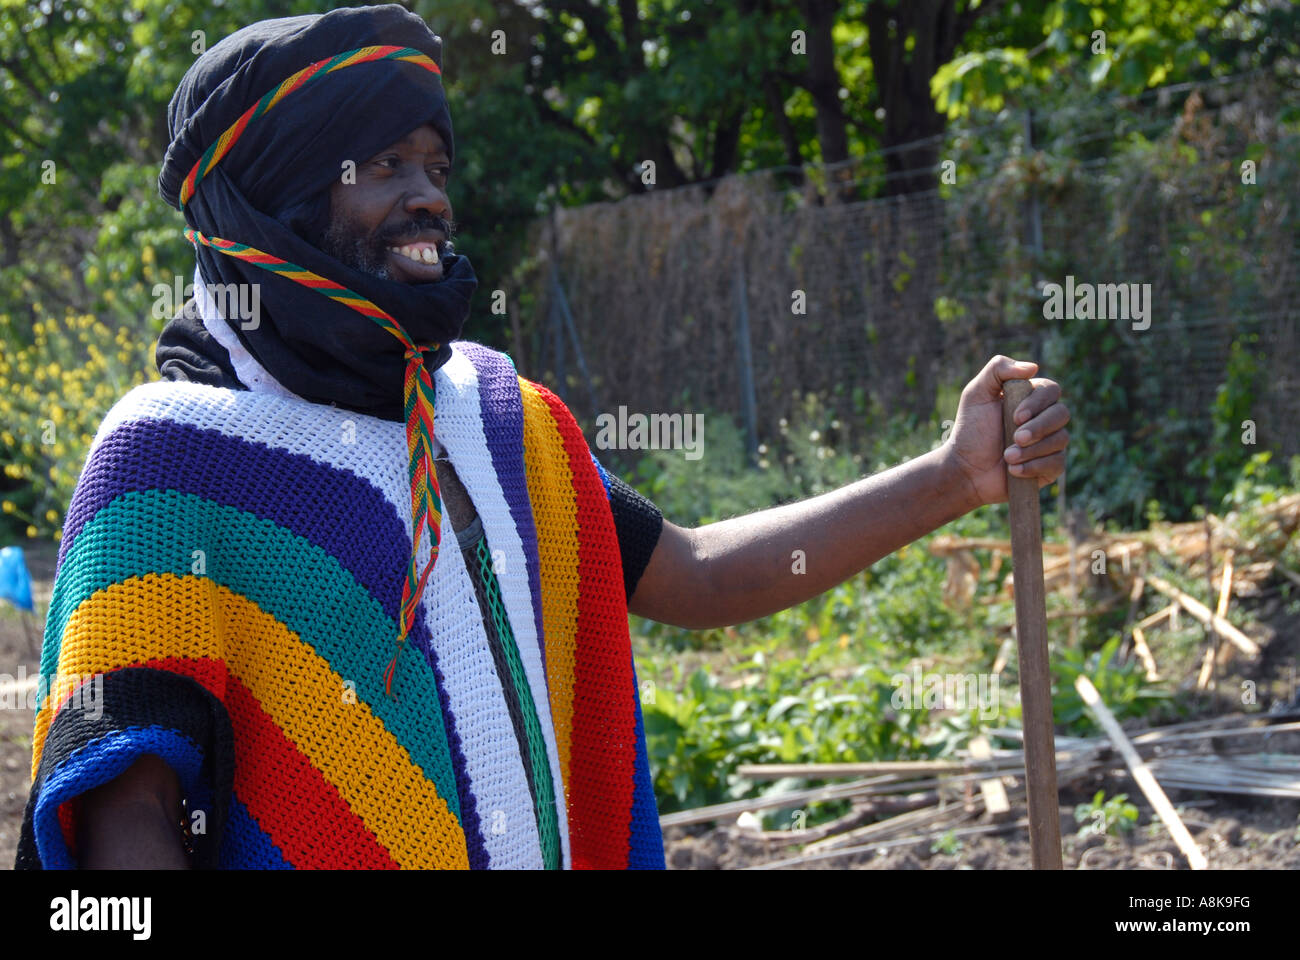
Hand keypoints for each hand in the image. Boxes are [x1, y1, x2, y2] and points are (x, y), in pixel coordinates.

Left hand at [945, 355, 1070, 506]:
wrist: (965, 469)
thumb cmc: (971, 430)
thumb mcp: (976, 394)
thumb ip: (998, 369)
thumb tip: (1033, 367)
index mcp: (1031, 398)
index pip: (1051, 390)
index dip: (1038, 402)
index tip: (1016, 416)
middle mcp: (1044, 418)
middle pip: (1062, 413)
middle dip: (1038, 427)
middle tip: (1016, 438)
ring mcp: (1050, 443)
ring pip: (1062, 439)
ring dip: (1033, 450)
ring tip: (1007, 457)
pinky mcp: (1050, 467)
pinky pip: (1058, 463)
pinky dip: (1035, 467)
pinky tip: (1014, 470)